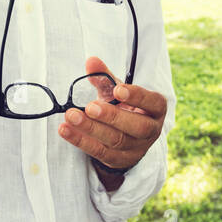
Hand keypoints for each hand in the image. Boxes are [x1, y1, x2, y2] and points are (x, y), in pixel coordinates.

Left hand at [57, 56, 167, 173]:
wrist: (126, 137)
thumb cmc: (124, 107)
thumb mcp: (118, 91)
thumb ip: (105, 77)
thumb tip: (91, 61)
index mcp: (155, 109)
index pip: (152, 102)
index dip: (137, 96)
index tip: (118, 89)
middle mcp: (151, 130)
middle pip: (136, 126)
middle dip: (112, 116)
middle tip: (90, 107)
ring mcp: (136, 148)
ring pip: (116, 140)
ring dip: (92, 128)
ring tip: (72, 116)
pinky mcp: (119, 160)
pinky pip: (100, 152)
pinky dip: (81, 141)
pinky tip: (66, 130)